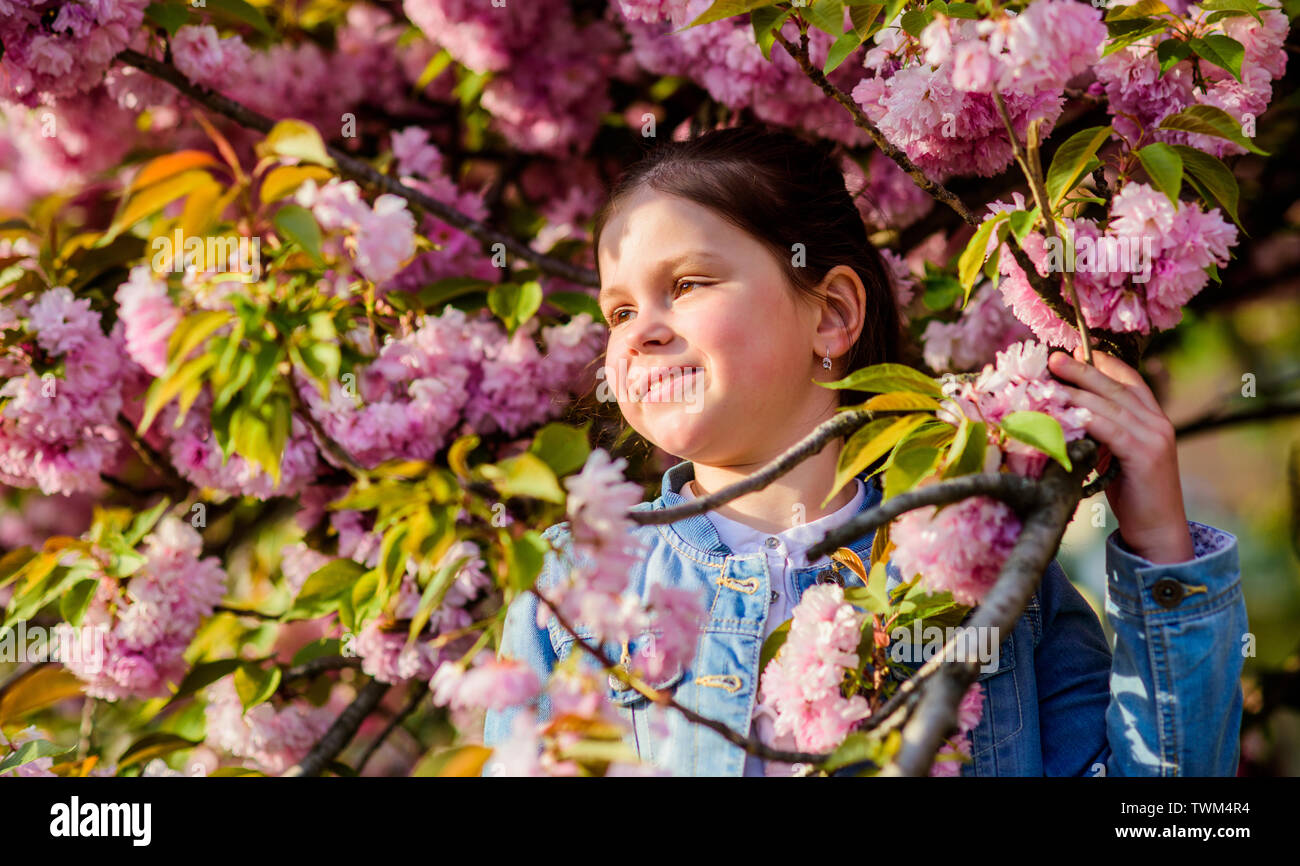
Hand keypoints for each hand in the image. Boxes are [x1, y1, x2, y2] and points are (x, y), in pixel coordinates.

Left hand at [1047, 345, 1194, 564]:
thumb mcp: (1115, 454)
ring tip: (1051, 382)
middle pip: (1115, 387)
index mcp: (1152, 418)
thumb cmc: (1131, 492)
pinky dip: (1087, 419)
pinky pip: (1111, 430)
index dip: (1103, 363)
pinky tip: (1067, 413)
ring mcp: (1154, 437)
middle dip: (1083, 370)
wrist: (1157, 529)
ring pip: (1110, 405)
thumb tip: (1066, 412)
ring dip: (1077, 392)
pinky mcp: (1145, 455)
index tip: (1075, 350)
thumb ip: (1102, 431)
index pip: (1129, 380)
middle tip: (1055, 358)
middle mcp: (1157, 422)